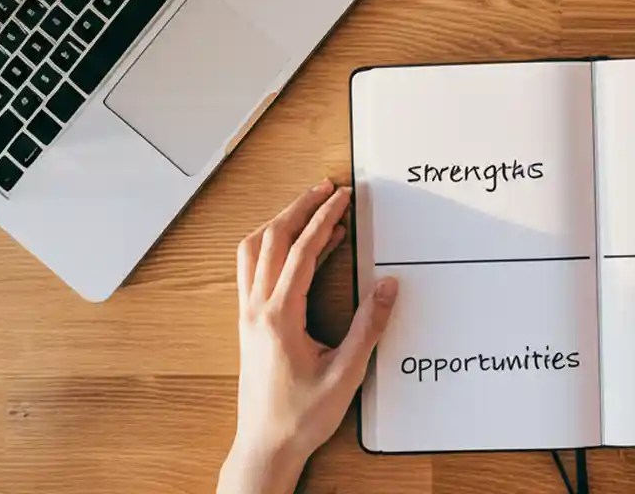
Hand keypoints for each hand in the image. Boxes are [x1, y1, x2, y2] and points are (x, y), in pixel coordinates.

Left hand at [218, 180, 399, 493]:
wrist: (265, 446)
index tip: (342, 196)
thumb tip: (386, 287)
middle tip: (326, 188)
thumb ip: (368, 327)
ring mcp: (248, 315)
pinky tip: (297, 250)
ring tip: (311, 210)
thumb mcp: (346, 373)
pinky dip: (274, 246)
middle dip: (300, 207)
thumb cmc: (301, 416)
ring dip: (281, 223)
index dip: (324, 218)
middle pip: (272, 239)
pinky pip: (254, 269)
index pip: (301, 250)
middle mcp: (256, 309)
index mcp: (278, 316)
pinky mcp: (249, 323)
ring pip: (254, 250)